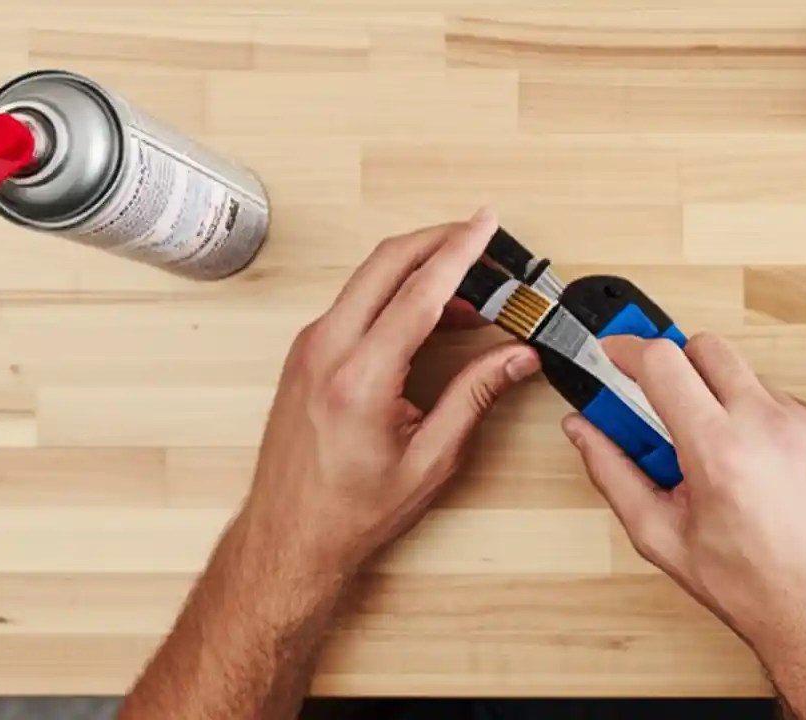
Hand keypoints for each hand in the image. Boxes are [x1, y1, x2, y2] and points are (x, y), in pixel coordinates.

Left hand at [240, 208, 539, 600]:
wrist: (289, 535)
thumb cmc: (351, 510)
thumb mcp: (430, 459)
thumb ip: (475, 397)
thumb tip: (517, 356)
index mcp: (360, 378)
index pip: (419, 292)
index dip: (460, 251)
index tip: (487, 224)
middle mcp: (326, 350)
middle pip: (387, 263)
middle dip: (439, 240)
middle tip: (483, 237)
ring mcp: (309, 347)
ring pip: (369, 278)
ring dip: (419, 269)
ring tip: (472, 290)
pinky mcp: (306, 352)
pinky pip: (356, 302)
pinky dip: (396, 293)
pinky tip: (431, 314)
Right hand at [562, 334, 805, 718]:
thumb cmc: (751, 590)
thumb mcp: (662, 538)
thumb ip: (614, 474)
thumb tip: (583, 431)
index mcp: (719, 452)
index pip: (662, 362)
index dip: (628, 350)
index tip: (616, 354)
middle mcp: (770, 428)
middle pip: (707, 348)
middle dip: (677, 366)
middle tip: (665, 406)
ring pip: (751, 379)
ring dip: (725, 401)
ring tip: (724, 459)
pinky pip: (791, 406)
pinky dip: (768, 425)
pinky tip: (766, 472)